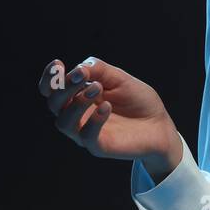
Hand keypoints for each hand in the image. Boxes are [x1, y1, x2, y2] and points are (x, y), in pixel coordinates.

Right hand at [38, 57, 181, 171]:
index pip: (52, 90)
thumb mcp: (121, 79)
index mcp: (78, 96)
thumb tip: (81, 66)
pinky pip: (86, 136)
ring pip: (64, 122)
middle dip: (64, 87)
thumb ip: (101, 71)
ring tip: (97, 87)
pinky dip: (93, 120)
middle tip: (82, 75)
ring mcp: (85, 132)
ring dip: (76, 103)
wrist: (160, 124)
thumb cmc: (138, 100)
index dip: (49, 78)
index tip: (57, 64)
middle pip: (54, 103)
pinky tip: (107, 106)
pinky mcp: (98, 146)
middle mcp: (77, 115)